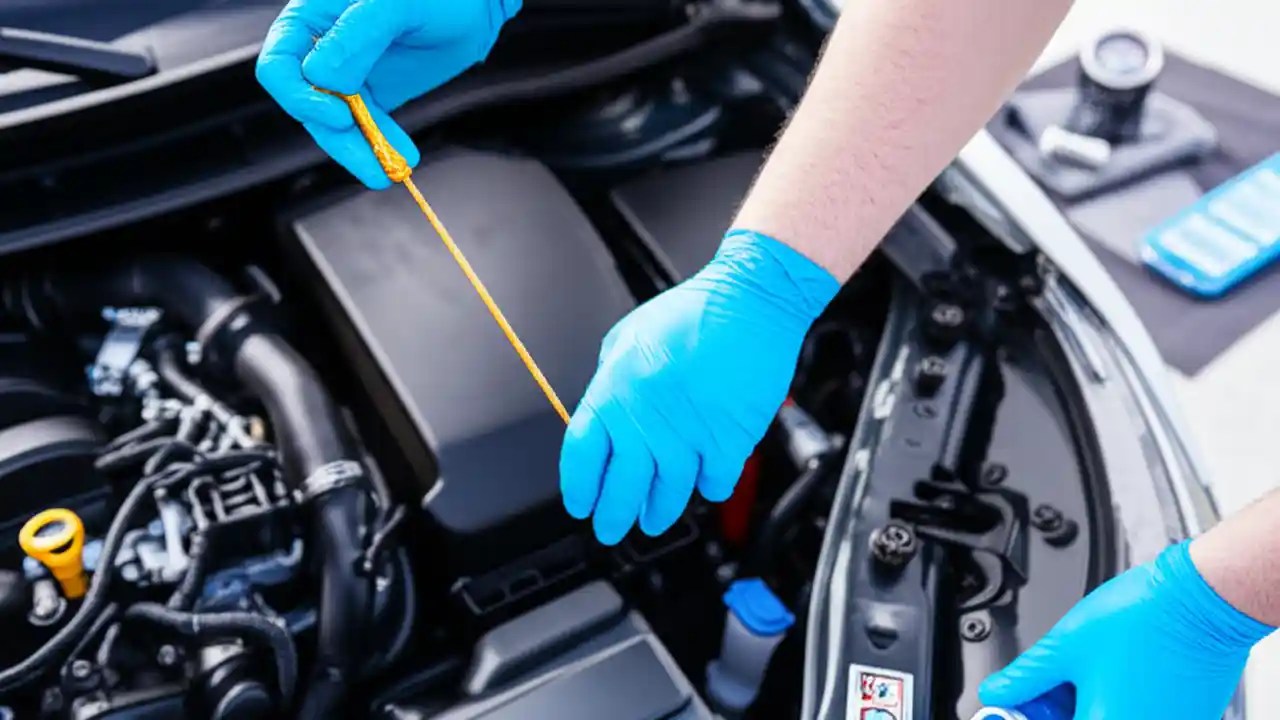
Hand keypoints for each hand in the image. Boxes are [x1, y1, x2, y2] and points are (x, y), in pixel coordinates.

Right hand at [256, 0, 520, 187]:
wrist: (475, 5)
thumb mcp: (395, 3)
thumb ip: (356, 34)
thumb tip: (322, 75)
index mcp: (310, 16)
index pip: (279, 65)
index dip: (300, 95)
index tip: (338, 114)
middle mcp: (321, 48)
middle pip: (307, 104)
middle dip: (338, 137)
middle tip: (372, 159)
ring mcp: (346, 75)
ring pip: (336, 125)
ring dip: (362, 151)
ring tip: (391, 170)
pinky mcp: (371, 95)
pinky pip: (365, 128)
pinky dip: (380, 146)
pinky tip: (400, 157)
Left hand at [559, 230, 839, 544]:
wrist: (750, 301)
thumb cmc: (693, 312)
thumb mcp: (626, 339)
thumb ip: (610, 383)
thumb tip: (603, 418)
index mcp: (614, 393)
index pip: (582, 458)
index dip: (580, 488)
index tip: (582, 503)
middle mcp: (647, 422)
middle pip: (621, 489)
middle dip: (613, 517)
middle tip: (612, 527)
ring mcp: (689, 437)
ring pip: (667, 495)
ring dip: (659, 512)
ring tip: (654, 518)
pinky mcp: (728, 443)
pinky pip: (714, 483)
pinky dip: (709, 486)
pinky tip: (704, 480)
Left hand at [980, 541, 1273, 718]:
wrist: (1202, 599)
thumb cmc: (1144, 619)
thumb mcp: (1064, 646)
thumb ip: (1026, 677)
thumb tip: (998, 691)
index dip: (1026, 716)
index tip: (1015, 702)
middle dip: (1055, 709)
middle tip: (1042, 684)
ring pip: (1107, 717)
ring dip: (1084, 703)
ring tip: (1077, 672)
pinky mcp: (1184, 717)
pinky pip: (1137, 713)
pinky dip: (1114, 699)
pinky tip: (1105, 673)